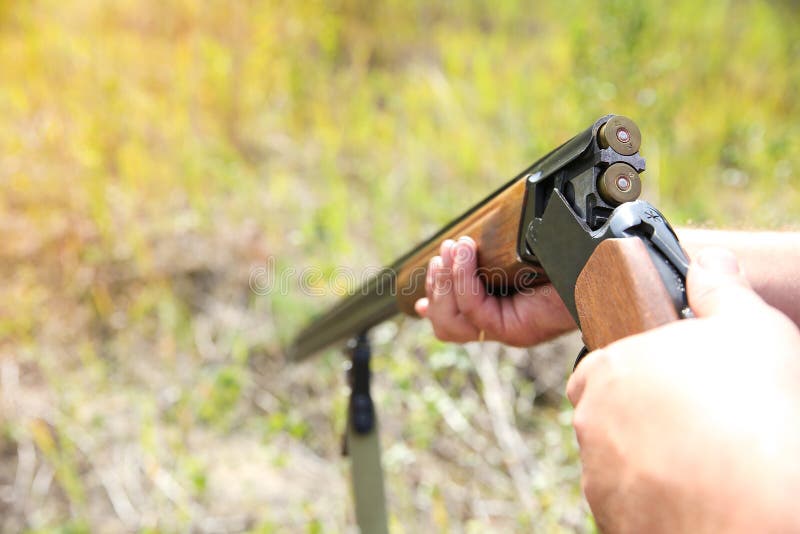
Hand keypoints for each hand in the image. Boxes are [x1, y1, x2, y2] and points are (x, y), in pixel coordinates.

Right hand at [414, 236, 575, 345]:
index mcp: (499, 310)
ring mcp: (506, 330)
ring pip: (451, 323)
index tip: (420, 293)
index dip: (431, 306)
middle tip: (444, 253)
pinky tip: (467, 251)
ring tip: (454, 249)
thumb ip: (487, 256)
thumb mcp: (514, 253)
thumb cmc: (563, 255)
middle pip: (444, 325)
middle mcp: (500, 325)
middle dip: (435, 287)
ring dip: (445, 282)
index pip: (451, 323)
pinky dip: (463, 277)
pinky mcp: (514, 329)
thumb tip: (454, 248)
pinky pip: (474, 308)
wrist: (601, 266)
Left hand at [567, 248, 799, 533]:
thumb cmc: (754, 408)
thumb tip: (708, 262)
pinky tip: (695, 492)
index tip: (671, 382)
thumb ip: (720, 288)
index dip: (640, 371)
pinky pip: (630, 503)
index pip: (604, 365)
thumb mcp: (747, 325)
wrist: (763, 503)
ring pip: (616, 460)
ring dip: (646, 457)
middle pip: (608, 413)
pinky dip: (654, 498)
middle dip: (640, 414)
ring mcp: (601, 477)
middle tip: (691, 420)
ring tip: (701, 459)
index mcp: (608, 369)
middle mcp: (592, 424)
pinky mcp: (615, 521)